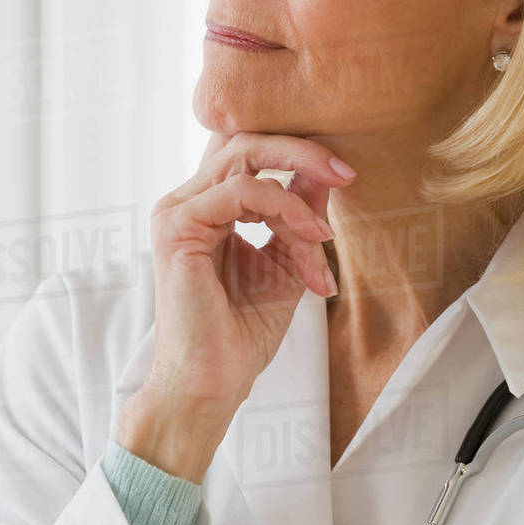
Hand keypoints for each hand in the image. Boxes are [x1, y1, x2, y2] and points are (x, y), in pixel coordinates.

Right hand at [117, 131, 355, 473]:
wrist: (212, 384)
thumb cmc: (243, 333)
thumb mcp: (286, 263)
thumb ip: (300, 217)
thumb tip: (326, 174)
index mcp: (206, 207)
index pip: (247, 151)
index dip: (294, 150)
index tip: (345, 173)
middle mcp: (185, 201)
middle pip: (244, 140)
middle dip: (302, 151)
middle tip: (346, 174)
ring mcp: (177, 211)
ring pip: (245, 160)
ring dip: (298, 194)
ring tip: (323, 236)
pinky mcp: (177, 227)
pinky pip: (240, 192)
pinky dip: (283, 210)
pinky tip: (308, 240)